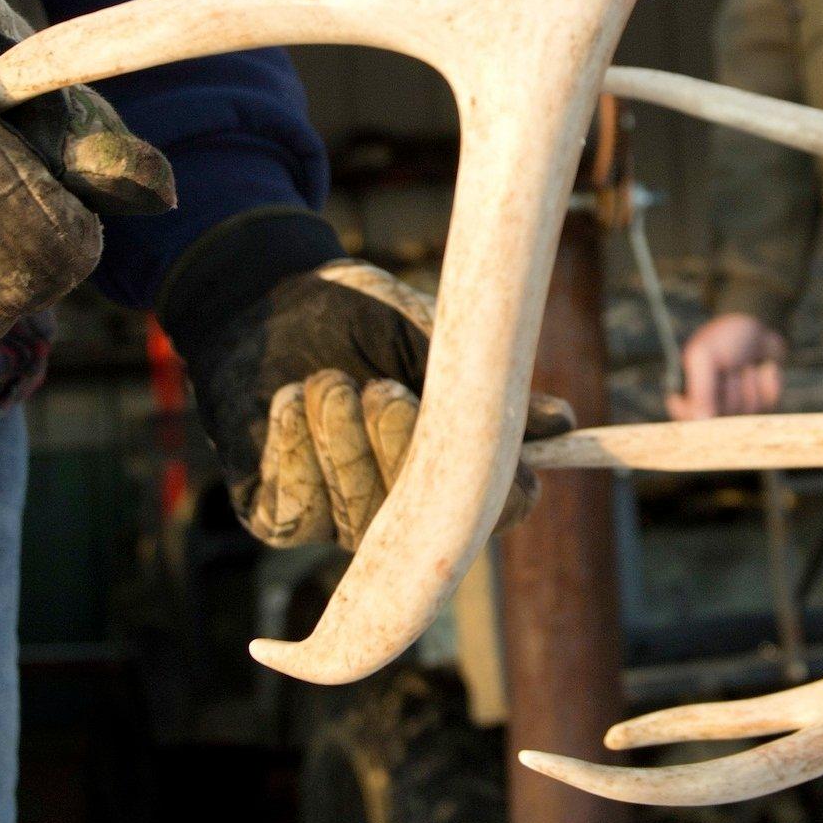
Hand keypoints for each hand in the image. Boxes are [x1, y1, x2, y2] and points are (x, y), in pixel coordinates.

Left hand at [163, 238, 570, 549]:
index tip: (481, 440)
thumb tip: (559, 423)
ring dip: (340, 442)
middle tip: (382, 387)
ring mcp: (342, 516)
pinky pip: (298, 510)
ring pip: (357, 519)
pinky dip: (294, 449)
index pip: (500, 506)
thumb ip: (475, 384)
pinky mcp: (282, 516)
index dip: (501, 492)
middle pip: (424, 523)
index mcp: (453, 462)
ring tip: (328, 380)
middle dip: (401, 454)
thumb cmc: (356, 317)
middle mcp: (404, 505)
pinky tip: (289, 398)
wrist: (264, 299)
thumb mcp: (423, 337)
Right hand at [670, 312, 788, 418]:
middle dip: (731, 386)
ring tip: (745, 364)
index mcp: (688, 393)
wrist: (757, 323)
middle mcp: (711, 404)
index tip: (712, 392)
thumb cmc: (725, 337)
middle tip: (731, 365)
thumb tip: (701, 421)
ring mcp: (736, 407)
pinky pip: (768, 403)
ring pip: (747, 410)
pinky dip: (768, 381)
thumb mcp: (704, 355)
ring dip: (750, 381)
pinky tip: (762, 367)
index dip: (700, 411)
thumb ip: (700, 389)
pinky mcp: (760, 403)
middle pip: (724, 416)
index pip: (687, 419)